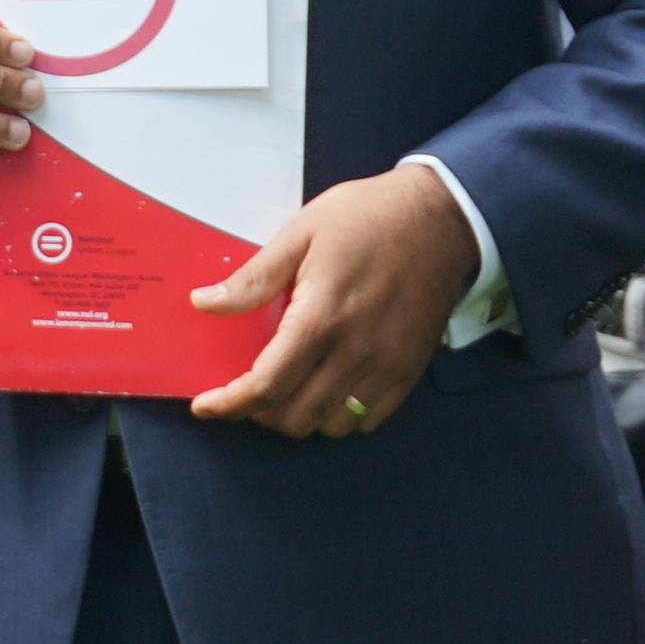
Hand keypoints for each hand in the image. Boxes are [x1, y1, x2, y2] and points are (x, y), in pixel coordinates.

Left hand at [184, 166, 470, 438]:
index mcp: (322, 317)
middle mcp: (355, 352)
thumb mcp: (301, 233)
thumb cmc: (367, 218)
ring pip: (332, 426)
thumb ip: (252, 278)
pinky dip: (340, 415)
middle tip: (246, 389)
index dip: (229, 405)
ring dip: (300, 416)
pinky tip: (326, 387)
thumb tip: (203, 303)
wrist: (441, 219)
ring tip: (286, 388)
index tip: (206, 407)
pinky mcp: (409, 371)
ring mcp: (386, 366)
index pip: (266, 385)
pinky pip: (369, 420)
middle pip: (296, 417)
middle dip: (259, 413)